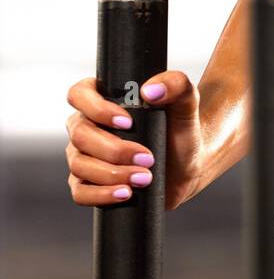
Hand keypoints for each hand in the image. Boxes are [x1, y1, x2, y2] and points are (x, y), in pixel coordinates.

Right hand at [66, 70, 205, 211]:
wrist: (190, 164)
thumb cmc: (182, 129)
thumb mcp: (187, 102)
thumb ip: (177, 84)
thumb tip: (150, 90)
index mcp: (102, 99)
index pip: (79, 94)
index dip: (96, 109)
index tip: (128, 123)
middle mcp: (87, 126)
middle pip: (80, 135)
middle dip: (114, 150)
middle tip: (147, 158)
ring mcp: (84, 156)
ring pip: (80, 165)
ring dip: (112, 174)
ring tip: (144, 177)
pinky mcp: (90, 183)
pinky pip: (80, 192)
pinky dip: (101, 194)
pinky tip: (125, 193)